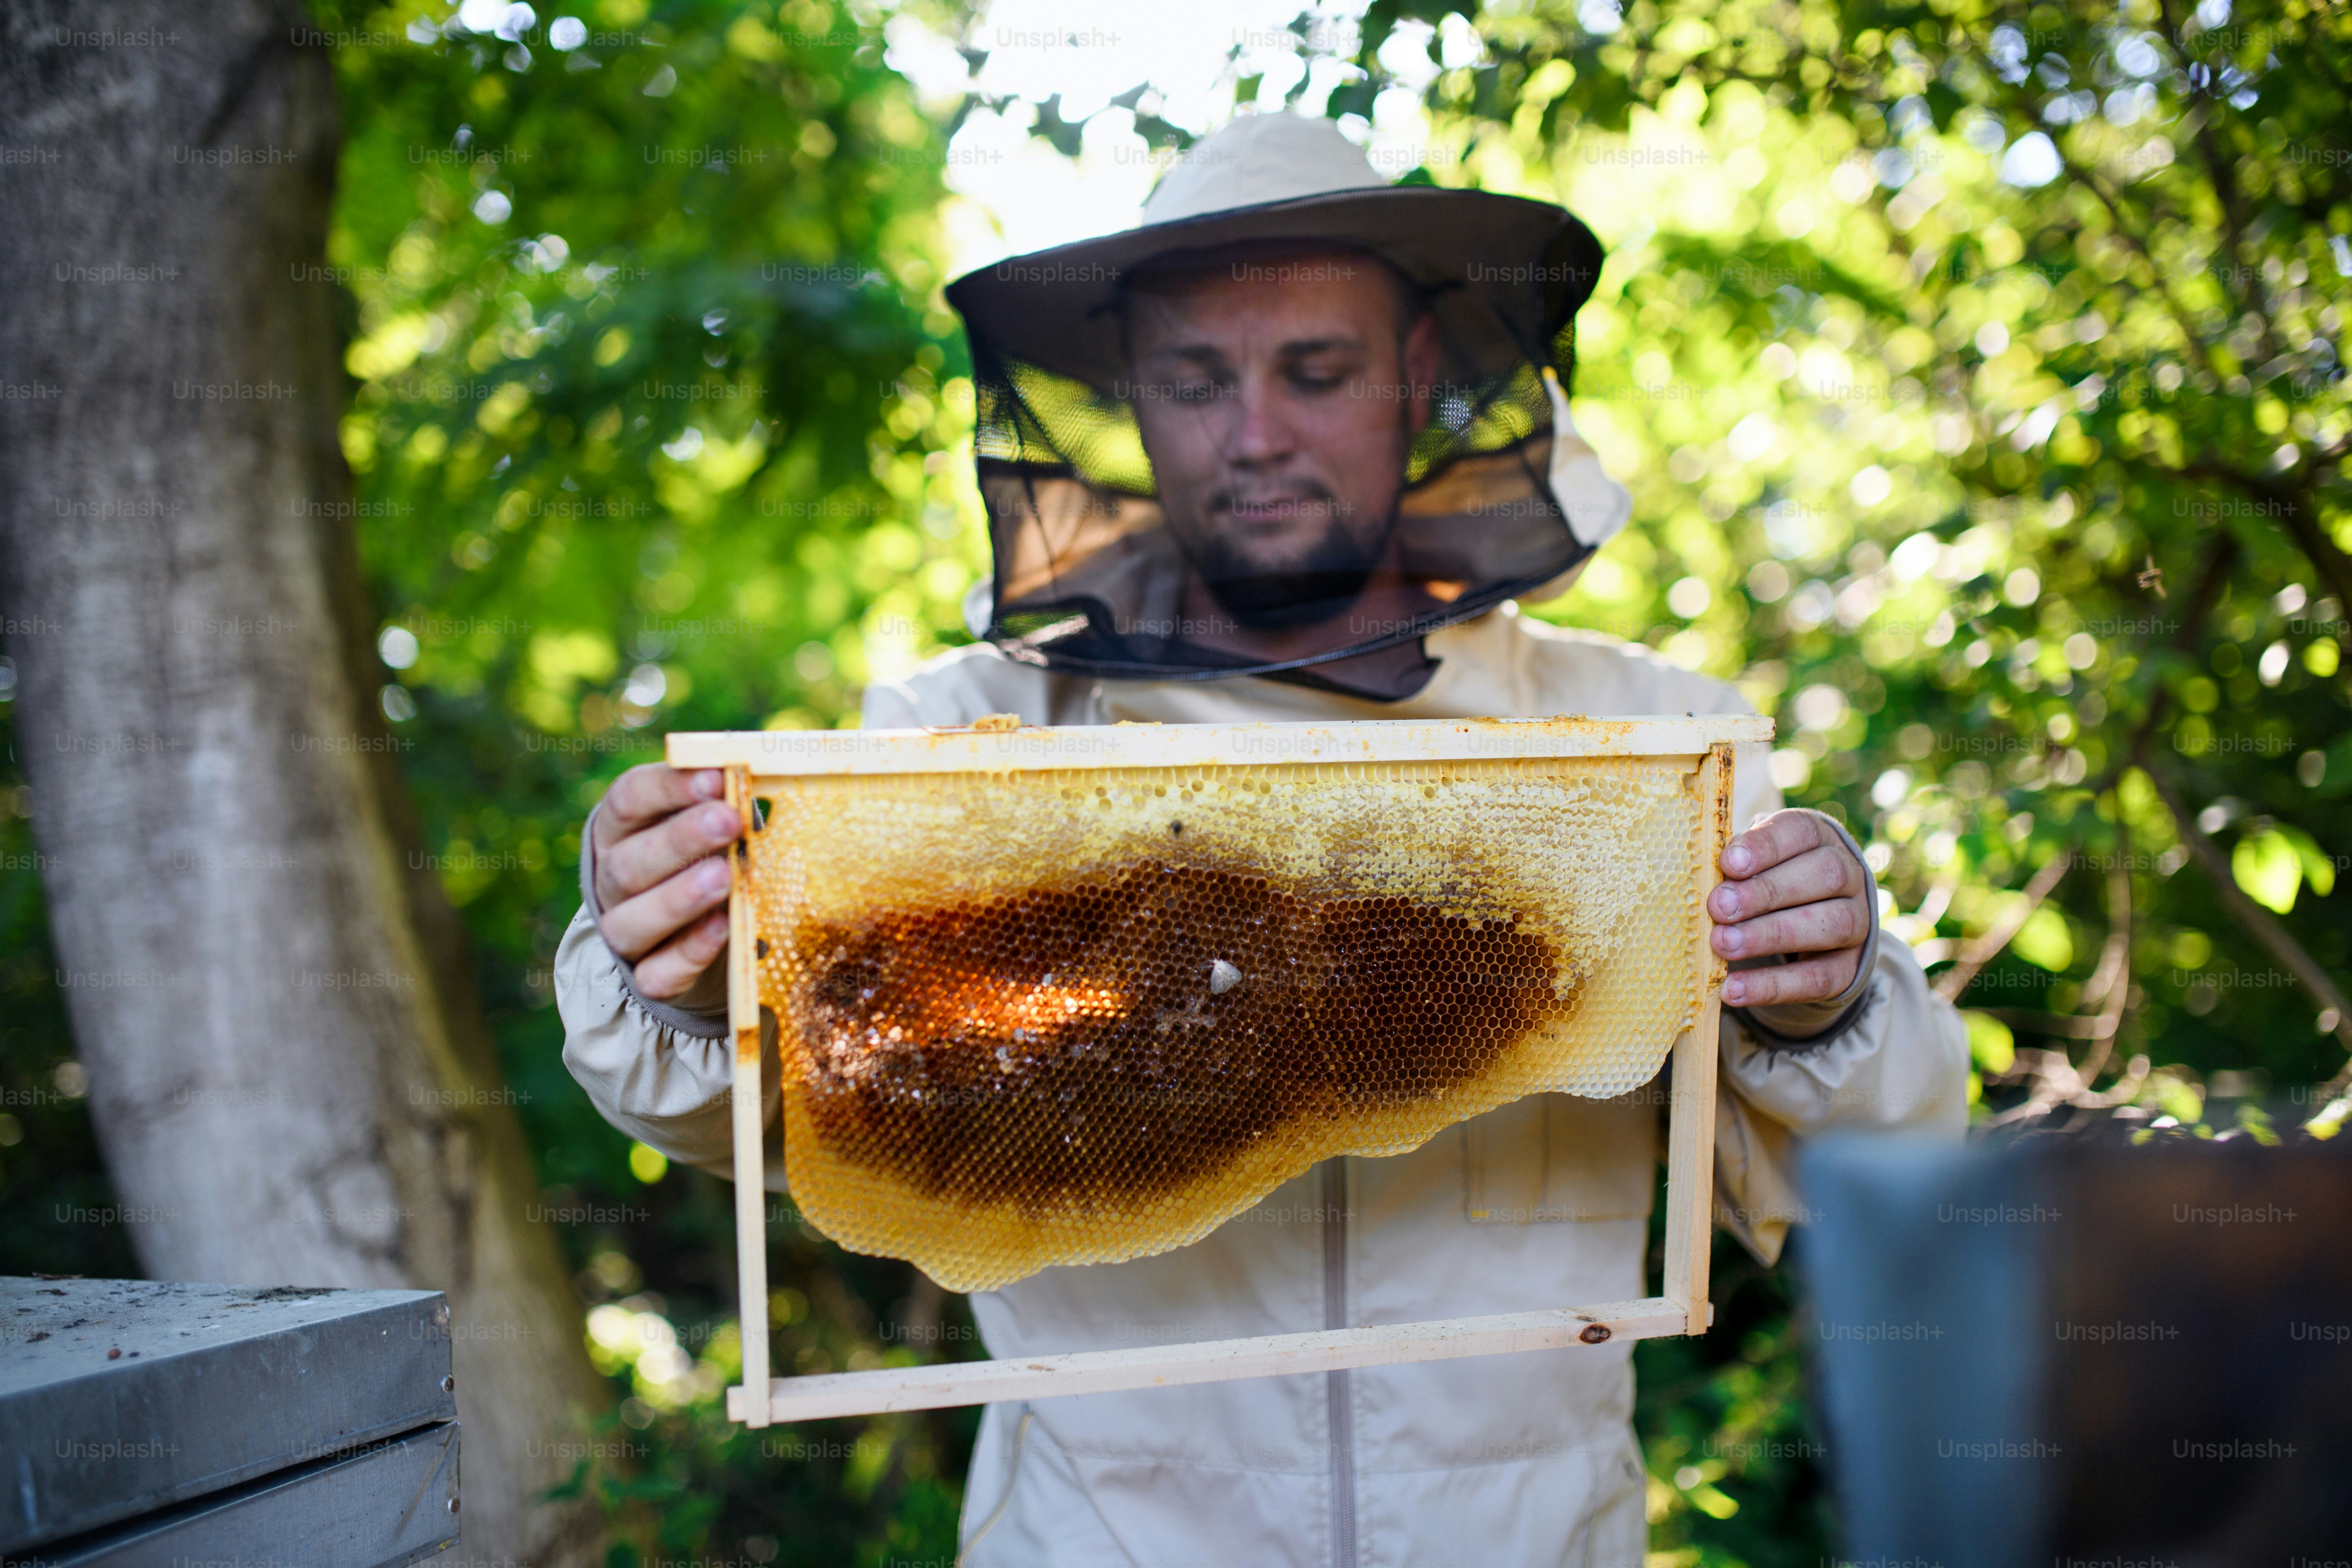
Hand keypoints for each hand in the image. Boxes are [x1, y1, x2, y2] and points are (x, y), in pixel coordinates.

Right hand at [590, 765, 742, 999]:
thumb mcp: (709, 820)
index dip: (668, 788)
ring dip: (679, 899)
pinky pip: (658, 973)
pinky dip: (690, 952)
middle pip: (629, 862)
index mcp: (621, 829)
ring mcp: (625, 931)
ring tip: (724, 877)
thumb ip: (722, 800)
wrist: (696, 930)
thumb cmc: (707, 854)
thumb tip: (748, 771)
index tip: (716, 778)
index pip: (627, 800)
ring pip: (632, 921)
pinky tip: (723, 928)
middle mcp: (613, 880)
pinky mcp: (647, 977)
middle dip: (679, 841)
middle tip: (728, 821)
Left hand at [1709, 810, 1871, 1007]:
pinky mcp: (1848, 969)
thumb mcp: (1749, 863)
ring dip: (1771, 935)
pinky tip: (1733, 989)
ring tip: (1723, 944)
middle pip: (1823, 876)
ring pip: (1831, 925)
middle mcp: (1848, 876)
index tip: (1728, 863)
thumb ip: (1732, 866)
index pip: (1802, 832)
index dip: (1766, 847)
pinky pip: (1819, 978)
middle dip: (1766, 892)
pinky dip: (1773, 986)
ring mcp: (1857, 922)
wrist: (1809, 927)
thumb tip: (1698, 879)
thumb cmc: (1763, 881)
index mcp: (1818, 839)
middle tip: (1719, 907)